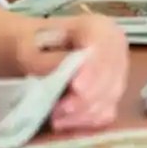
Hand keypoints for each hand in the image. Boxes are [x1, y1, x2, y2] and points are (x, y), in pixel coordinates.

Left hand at [14, 14, 127, 131]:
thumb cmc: (32, 46)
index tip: (76, 88)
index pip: (105, 48)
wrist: (33, 50)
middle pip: (111, 75)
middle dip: (86, 98)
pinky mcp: (111, 93)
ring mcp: (116, 71)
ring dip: (83, 112)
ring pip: (110, 96)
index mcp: (99, 26)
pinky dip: (87, 120)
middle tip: (59, 111)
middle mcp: (115, 48)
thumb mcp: (30, 46)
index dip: (94, 69)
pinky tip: (65, 121)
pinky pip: (107, 111)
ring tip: (55, 118)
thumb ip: (49, 59)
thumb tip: (70, 72)